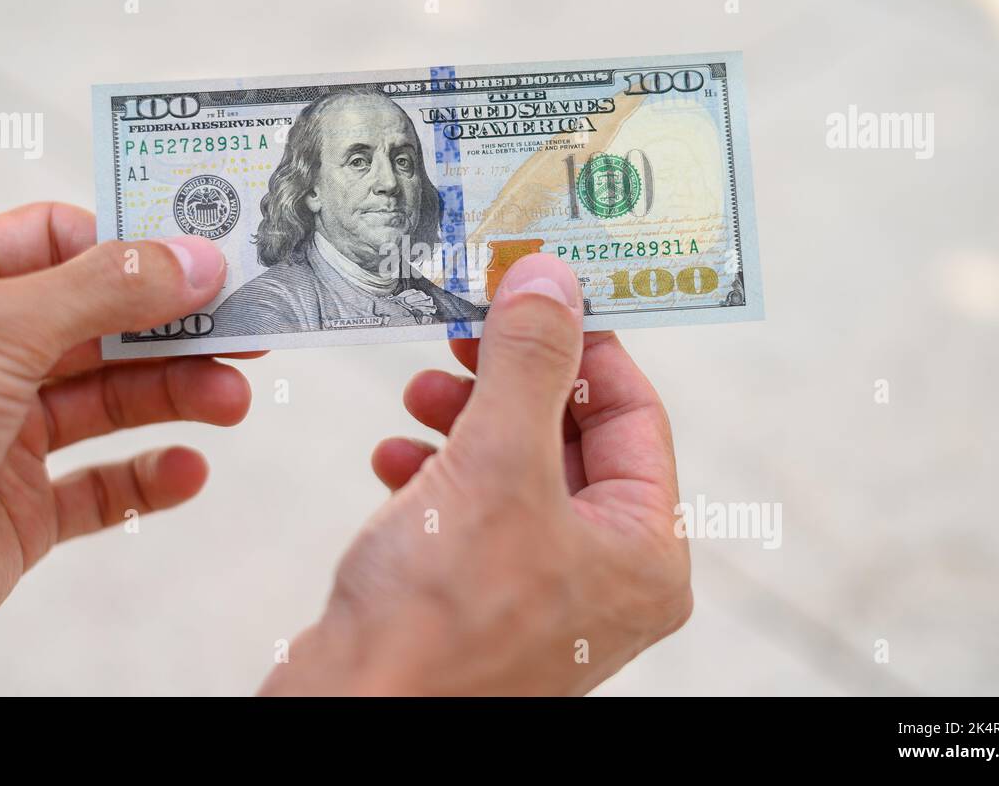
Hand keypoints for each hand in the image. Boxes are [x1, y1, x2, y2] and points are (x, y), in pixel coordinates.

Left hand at [0, 203, 256, 693]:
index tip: (208, 250)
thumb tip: (197, 260)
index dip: (132, 241)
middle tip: (246, 325)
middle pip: (99, 322)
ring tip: (230, 400)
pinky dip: (147, 478)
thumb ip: (104, 291)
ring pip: (110, 402)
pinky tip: (186, 471)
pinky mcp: (17, 510)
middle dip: (172, 326)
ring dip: (175, 396)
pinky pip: (100, 486)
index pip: (57, 239)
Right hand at [261, 253, 690, 694]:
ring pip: (514, 467)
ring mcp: (541, 590)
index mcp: (643, 551)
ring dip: (465, 419)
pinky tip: (392, 458)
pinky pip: (472, 510)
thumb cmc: (439, 619)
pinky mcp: (480, 599)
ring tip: (417, 395)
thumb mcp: (495, 464)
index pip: (632, 414)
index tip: (533, 291)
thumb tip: (552, 280)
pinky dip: (435, 472)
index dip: (583, 344)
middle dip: (509, 379)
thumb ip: (529, 364)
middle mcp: (603, 574)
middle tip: (461, 332)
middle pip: (569, 436)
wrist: (355, 718)